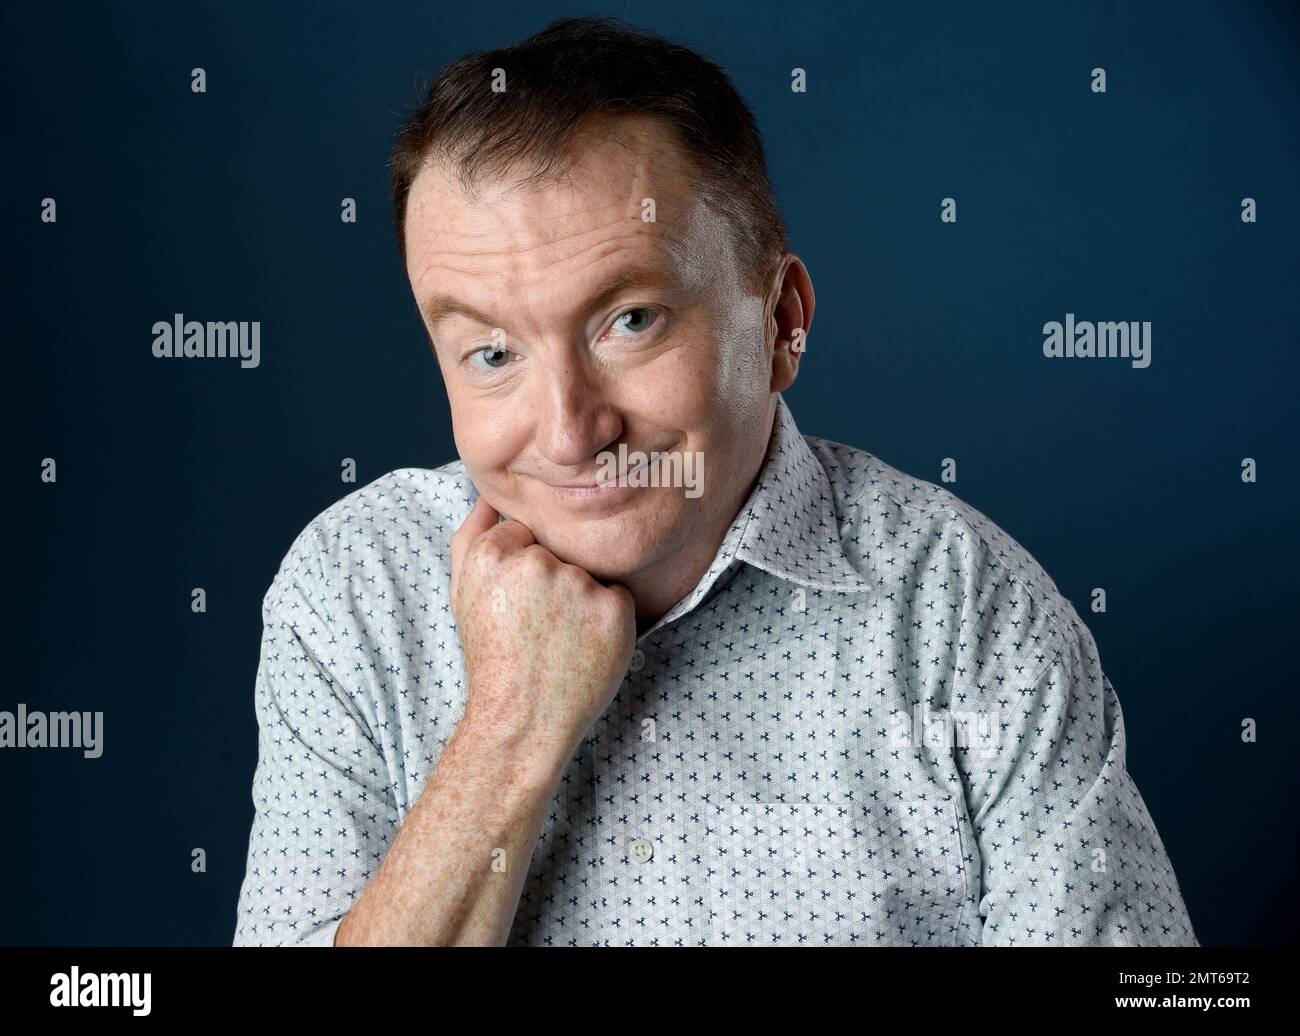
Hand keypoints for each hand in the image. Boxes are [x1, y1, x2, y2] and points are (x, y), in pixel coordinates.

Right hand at [449, 495, 635, 769]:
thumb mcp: (462, 594)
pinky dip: (606, 620)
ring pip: (588, 571)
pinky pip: (616, 597)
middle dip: (553, 581)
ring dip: (580, 599)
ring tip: (557, 640)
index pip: (525, 531)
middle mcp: (535, 563)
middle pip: (558, 550)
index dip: (522, 569)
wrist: (522, 720)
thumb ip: (471, 535)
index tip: (514, 604)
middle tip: (535, 627)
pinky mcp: (613, 610)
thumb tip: (492, 493)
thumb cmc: (491, 656)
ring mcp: (577, 586)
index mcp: (492, 554)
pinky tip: (583, 648)